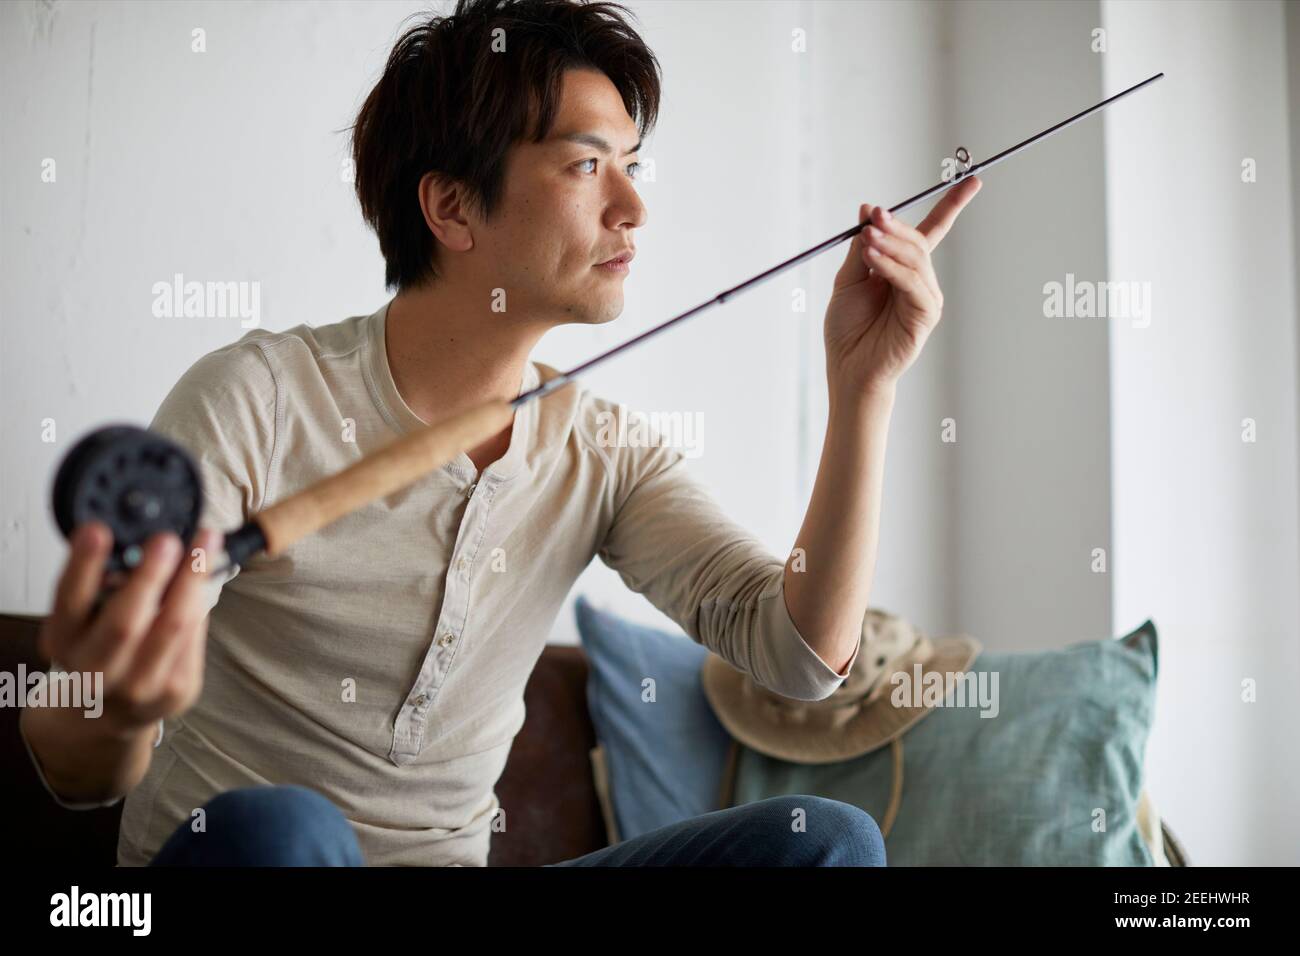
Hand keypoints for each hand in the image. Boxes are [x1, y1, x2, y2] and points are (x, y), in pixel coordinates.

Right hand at [37, 521, 221, 738]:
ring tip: (205, 542)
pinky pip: (195, 634)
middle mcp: (96, 671)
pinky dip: (201, 600)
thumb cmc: (101, 647)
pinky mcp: (177, 690)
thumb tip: (141, 544)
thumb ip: (104, 585)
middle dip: (149, 576)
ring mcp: (138, 686)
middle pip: (125, 622)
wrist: (111, 709)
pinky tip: (205, 575)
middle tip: (166, 539)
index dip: (83, 565)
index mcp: (64, 641)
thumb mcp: (85, 617)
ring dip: (193, 577)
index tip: (96, 530)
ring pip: (174, 625)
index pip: (70, 600)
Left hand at [824, 176, 981, 399]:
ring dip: (889, 244)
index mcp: (904, 270)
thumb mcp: (848, 280)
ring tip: (866, 239)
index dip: (952, 205)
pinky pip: (912, 282)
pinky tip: (872, 258)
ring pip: (915, 259)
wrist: (848, 368)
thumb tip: (868, 210)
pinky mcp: (925, 314)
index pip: (932, 231)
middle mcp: (920, 281)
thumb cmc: (847, 330)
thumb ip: (861, 248)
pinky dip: (892, 267)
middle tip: (873, 217)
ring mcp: (925, 297)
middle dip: (896, 226)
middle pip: (919, 241)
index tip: (971, 180)